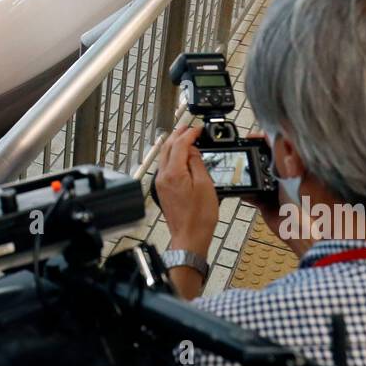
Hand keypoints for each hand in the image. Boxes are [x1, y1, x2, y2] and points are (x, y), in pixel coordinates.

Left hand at [156, 124, 217, 255]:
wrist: (189, 237)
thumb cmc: (199, 217)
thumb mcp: (205, 185)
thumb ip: (197, 163)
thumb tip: (192, 150)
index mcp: (173, 173)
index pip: (179, 144)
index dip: (189, 133)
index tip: (198, 129)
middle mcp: (162, 176)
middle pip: (168, 147)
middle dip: (178, 134)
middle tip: (189, 127)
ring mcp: (160, 183)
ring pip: (164, 156)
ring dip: (174, 144)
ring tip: (185, 137)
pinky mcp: (162, 190)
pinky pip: (165, 166)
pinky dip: (172, 155)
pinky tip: (181, 156)